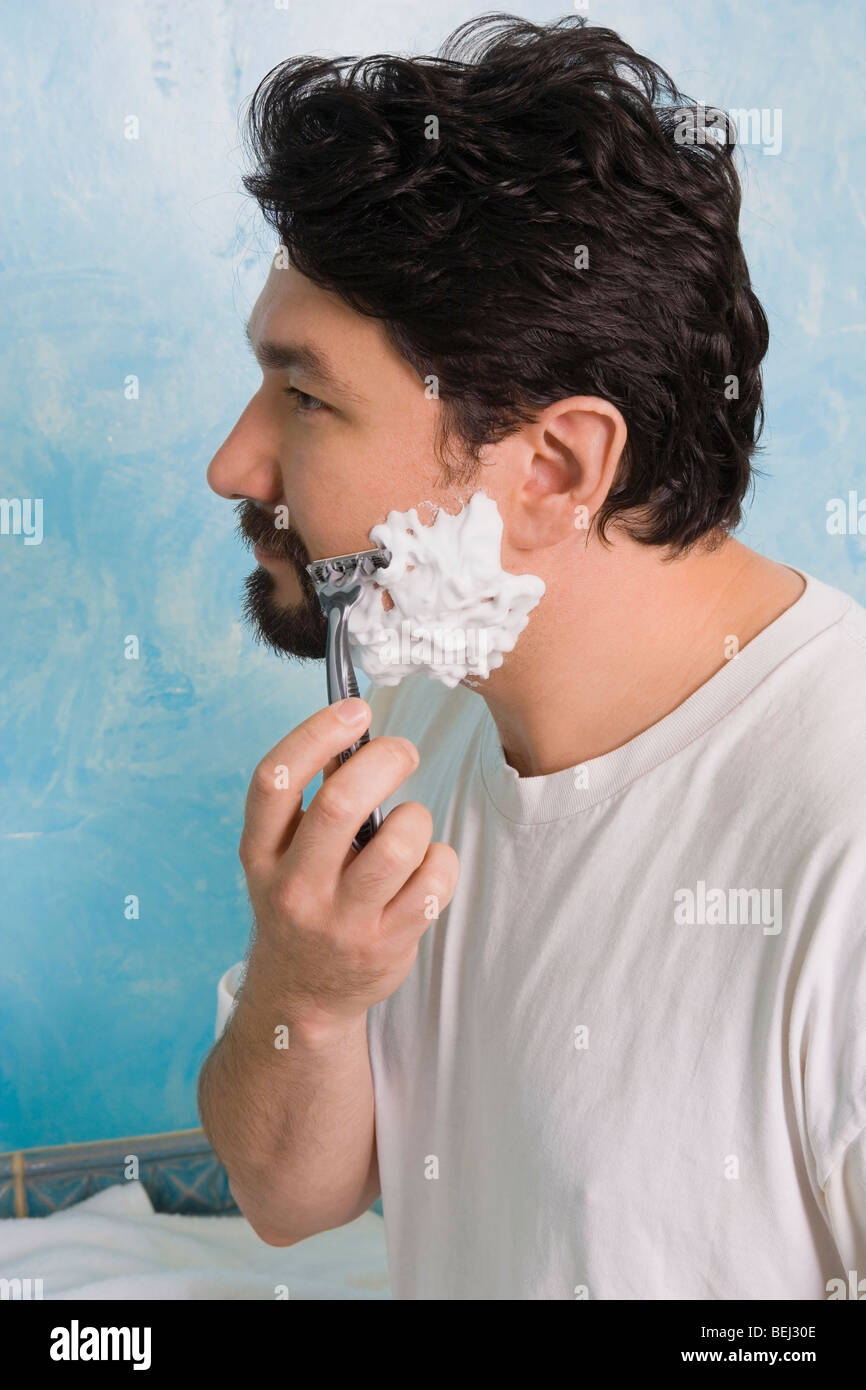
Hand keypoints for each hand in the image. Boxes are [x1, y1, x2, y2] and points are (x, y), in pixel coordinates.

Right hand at [238, 698, 459, 1038]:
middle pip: (340, 803)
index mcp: (260, 853)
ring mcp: (339, 921)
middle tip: (403, 752)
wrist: (303, 995)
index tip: (355, 709)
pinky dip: (441, 860)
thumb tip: (356, 731)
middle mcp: (293, 887)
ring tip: (410, 824)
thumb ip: (310, 800)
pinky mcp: (385, 944)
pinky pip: (433, 883)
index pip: (276, 779)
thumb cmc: (302, 901)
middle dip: (384, 761)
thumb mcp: (281, 855)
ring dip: (416, 818)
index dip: (317, 733)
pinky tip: (427, 865)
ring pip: (397, 844)